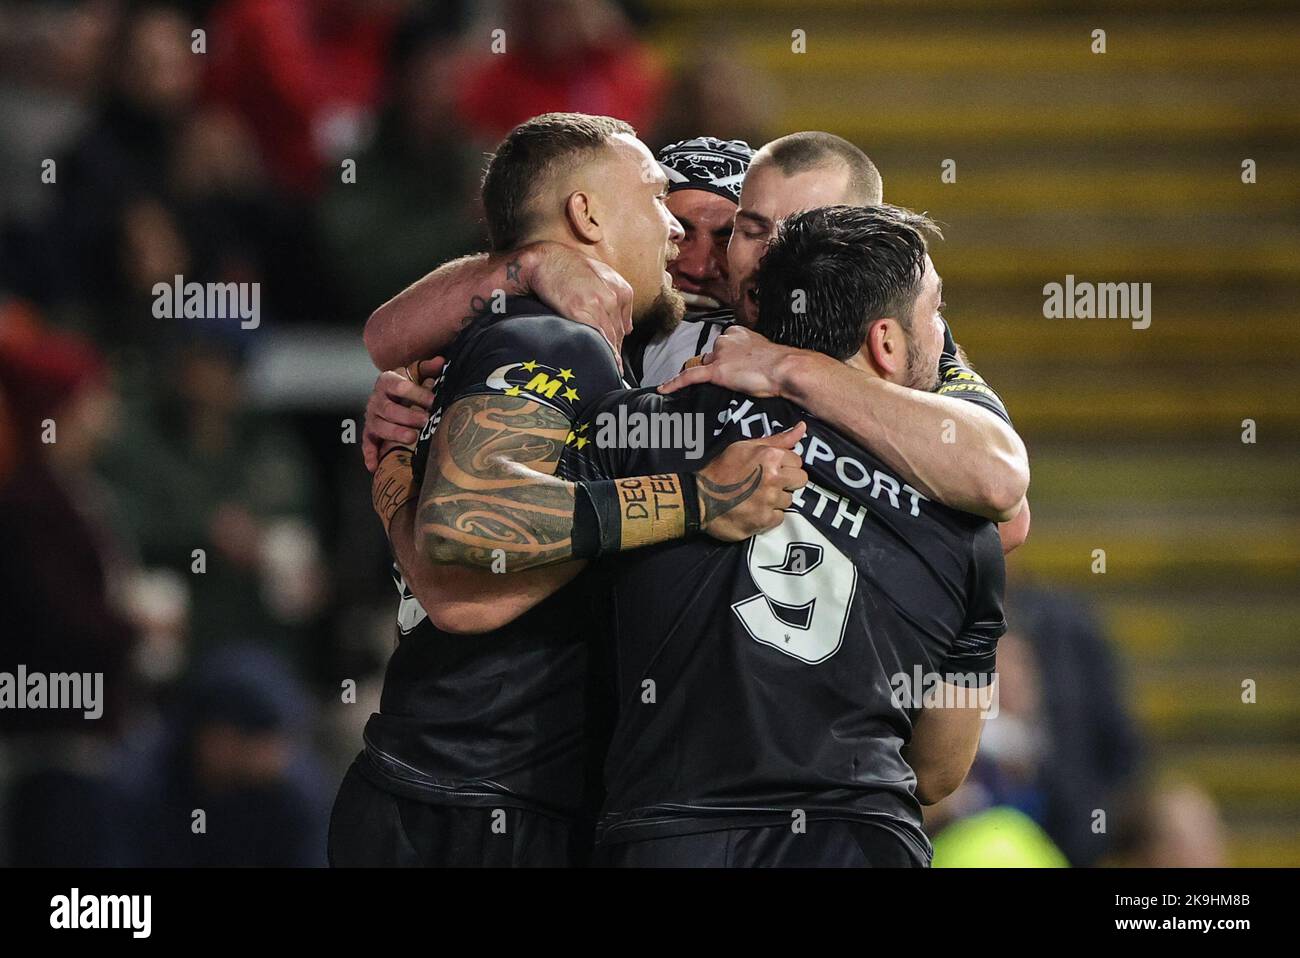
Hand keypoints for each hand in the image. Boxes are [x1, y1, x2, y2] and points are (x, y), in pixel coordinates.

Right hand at [362, 358, 442, 471]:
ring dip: (395, 433)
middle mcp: (376, 399)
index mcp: (387, 382)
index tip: (433, 400)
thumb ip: (427, 367)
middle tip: (425, 420)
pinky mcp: (369, 432)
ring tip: (412, 438)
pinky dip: (370, 455)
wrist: (389, 392)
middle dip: (407, 416)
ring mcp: (371, 417)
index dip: (417, 393)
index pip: (400, 387)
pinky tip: (374, 466)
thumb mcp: (415, 372)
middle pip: (388, 409)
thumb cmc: (406, 383)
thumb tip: (441, 362)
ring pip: (379, 426)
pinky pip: (367, 444)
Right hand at [522, 241, 632, 366]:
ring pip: (610, 337)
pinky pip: (597, 337)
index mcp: (621, 289)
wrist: (545, 260)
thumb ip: (618, 300)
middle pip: (618, 333)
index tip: (616, 355)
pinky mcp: (580, 311)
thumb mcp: (601, 277)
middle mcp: (613, 297)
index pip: (625, 324)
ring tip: (611, 371)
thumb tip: (628, 328)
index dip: (619, 342)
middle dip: (616, 350)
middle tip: (614, 368)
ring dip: (610, 355)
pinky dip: (602, 352)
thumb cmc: (569, 267)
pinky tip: (601, 362)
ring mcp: (597, 305)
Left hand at [658, 326, 800, 397]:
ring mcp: (719, 355)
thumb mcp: (764, 353)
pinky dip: (675, 383)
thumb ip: (750, 356)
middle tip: (739, 381)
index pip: (721, 346)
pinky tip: (662, 390)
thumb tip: (746, 369)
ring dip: (712, 376)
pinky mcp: (716, 371)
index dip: (726, 359)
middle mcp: (724, 340)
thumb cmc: (780, 364)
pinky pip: (690, 377)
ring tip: (733, 386)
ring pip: (703, 367)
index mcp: (736, 332)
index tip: (734, 368)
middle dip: (719, 368)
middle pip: (711, 357)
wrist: (785, 368)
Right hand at [697, 422, 807, 540]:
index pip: (798, 461)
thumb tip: (802, 427)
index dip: (786, 465)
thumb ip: (777, 439)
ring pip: (789, 500)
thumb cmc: (722, 469)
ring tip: (757, 497)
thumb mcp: (746, 446)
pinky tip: (755, 509)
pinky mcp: (765, 520)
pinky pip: (779, 518)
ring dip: (777, 500)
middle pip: (801, 480)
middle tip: (769, 483)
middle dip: (788, 482)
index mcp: (771, 456)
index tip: (771, 469)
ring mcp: (770, 501)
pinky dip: (769, 515)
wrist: (699, 498)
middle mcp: (774, 478)